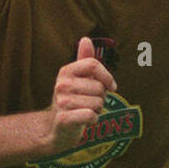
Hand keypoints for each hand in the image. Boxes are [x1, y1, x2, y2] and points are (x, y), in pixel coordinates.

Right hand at [45, 36, 116, 155]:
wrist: (57, 128)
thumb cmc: (73, 101)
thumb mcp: (79, 80)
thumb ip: (85, 61)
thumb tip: (85, 39)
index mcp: (66, 71)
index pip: (93, 64)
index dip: (107, 76)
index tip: (111, 87)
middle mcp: (61, 85)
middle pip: (99, 87)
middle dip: (101, 98)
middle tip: (90, 103)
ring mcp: (61, 102)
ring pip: (97, 103)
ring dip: (97, 110)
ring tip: (86, 111)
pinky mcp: (63, 119)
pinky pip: (90, 115)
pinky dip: (93, 120)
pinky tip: (85, 120)